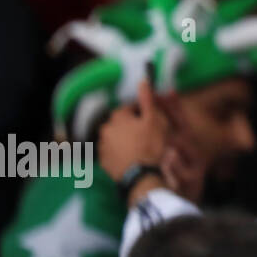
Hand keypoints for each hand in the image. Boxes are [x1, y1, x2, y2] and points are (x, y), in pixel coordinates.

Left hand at [98, 80, 169, 204]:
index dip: (142, 112)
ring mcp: (102, 147)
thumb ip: (147, 100)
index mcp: (117, 117)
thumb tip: (143, 80)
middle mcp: (105, 130)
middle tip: (146, 134)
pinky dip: (120, 153)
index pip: (129, 108)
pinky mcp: (103, 163)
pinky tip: (132, 158)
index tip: (151, 119)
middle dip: (131, 125)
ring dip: (124, 139)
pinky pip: (112, 153)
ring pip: (115, 138)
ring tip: (139, 148)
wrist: (141, 176)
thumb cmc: (150, 144)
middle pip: (120, 123)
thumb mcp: (155, 119)